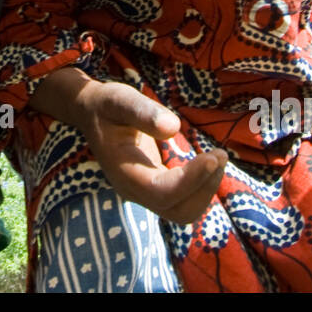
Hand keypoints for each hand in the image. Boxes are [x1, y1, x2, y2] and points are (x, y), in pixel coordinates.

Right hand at [35, 70, 225, 225]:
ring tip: (218, 157)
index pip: (163, 192)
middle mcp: (134, 191)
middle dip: (205, 187)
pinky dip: (202, 186)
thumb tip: (173, 127)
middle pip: (179, 211)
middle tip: (219, 154)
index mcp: (124, 173)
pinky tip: (209, 162)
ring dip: (207, 189)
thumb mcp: (120, 100)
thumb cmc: (107, 105)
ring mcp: (144, 194)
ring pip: (184, 211)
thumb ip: (143, 111)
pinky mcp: (155, 189)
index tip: (214, 156)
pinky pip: (184, 201)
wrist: (91, 114)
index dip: (192, 180)